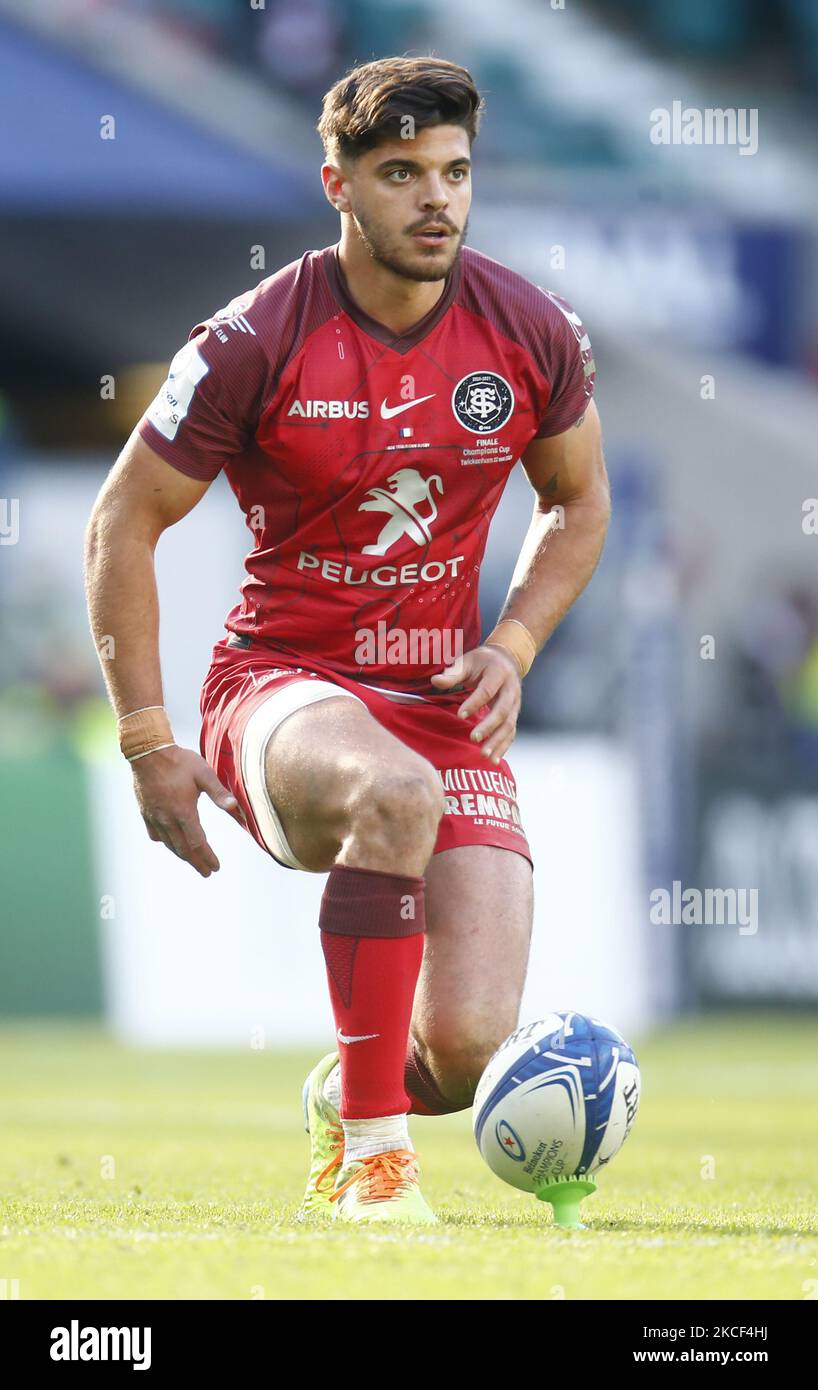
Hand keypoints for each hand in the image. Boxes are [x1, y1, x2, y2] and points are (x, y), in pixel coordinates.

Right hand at [131, 744, 244, 876]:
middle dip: (197, 863)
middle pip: (184, 849)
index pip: (198, 843)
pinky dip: (166, 842)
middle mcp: (167, 819)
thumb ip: (218, 792)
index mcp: (184, 812)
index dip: (207, 857)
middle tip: (207, 872)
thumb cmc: (179, 761)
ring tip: (193, 861)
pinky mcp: (145, 813)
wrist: (147, 753)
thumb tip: (235, 807)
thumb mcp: (203, 773)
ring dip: (183, 855)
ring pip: (169, 844)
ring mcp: (154, 817)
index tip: (216, 867)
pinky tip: (170, 842)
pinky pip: (156, 835)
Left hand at [430, 644, 521, 763]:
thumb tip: (434, 681)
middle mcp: (511, 689)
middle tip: (474, 738)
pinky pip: (511, 733)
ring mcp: (516, 703)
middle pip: (503, 710)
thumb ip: (453, 673)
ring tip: (484, 755)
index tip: (461, 715)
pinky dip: (503, 747)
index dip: (475, 703)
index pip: (487, 690)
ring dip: (498, 741)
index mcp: (499, 673)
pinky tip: (493, 761)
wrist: (506, 659)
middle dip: (489, 726)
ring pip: (509, 725)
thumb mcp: (467, 662)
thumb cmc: (482, 662)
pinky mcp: (514, 715)